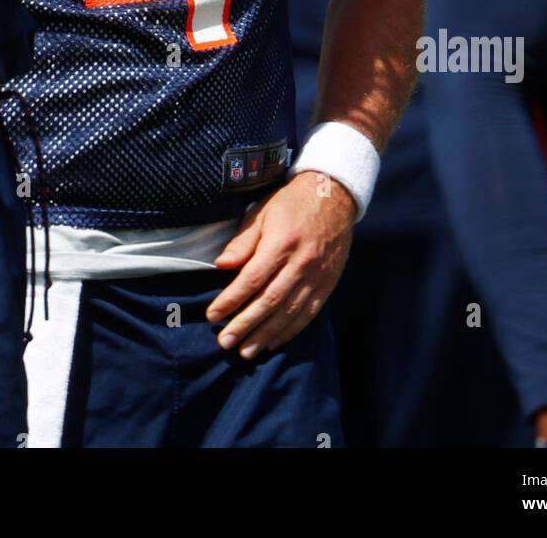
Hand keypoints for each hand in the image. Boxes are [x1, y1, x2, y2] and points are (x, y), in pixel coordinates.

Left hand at [205, 172, 354, 358]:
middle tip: (224, 342)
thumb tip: (221, 266)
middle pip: (270, 301)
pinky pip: (308, 314)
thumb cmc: (290, 203)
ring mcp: (317, 276)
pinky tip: (273, 342)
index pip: (252, 279)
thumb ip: (243, 242)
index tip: (212, 315)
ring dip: (266, 335)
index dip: (231, 300)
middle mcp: (301, 263)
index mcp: (282, 242)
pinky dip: (290, 331)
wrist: (333, 195)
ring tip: (245, 351)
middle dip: (245, 324)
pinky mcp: (328, 284)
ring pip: (289, 313)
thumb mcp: (262, 213)